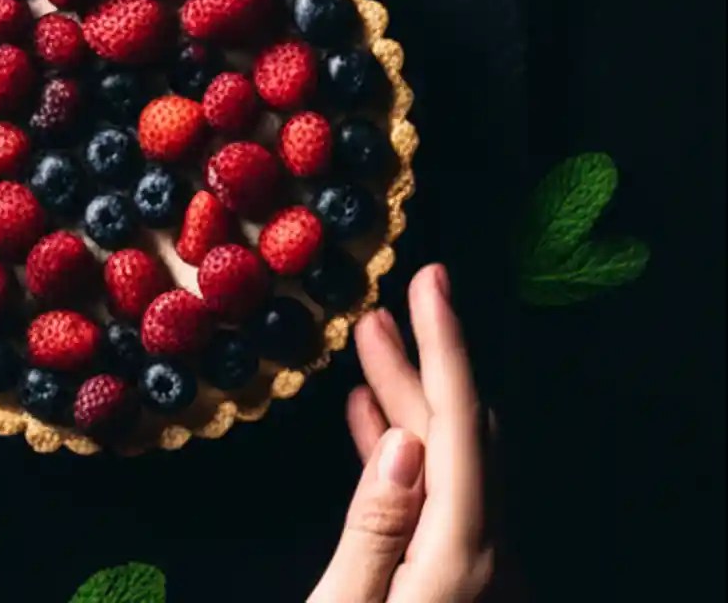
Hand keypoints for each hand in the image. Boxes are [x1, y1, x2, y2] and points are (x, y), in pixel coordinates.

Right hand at [311, 264, 496, 601]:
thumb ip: (378, 528)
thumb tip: (402, 442)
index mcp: (462, 554)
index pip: (459, 425)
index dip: (445, 345)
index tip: (432, 283)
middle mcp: (484, 553)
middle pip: (458, 432)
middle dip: (421, 363)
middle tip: (382, 309)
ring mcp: (476, 566)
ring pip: (448, 459)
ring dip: (409, 400)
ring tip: (372, 347)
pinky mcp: (456, 578)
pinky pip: (437, 494)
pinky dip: (404, 453)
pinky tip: (373, 421)